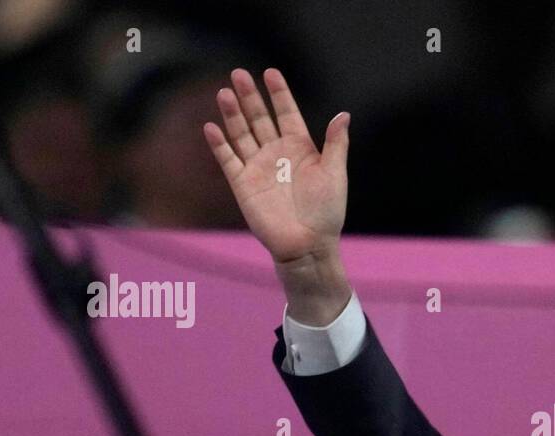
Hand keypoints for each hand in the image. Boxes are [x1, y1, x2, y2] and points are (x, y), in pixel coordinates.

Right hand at [204, 68, 351, 322]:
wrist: (308, 244)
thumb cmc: (327, 212)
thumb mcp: (336, 174)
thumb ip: (336, 144)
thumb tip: (343, 114)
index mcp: (301, 148)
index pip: (287, 114)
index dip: (279, 94)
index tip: (271, 73)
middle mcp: (277, 154)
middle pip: (259, 118)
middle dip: (250, 96)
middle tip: (239, 73)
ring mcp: (258, 167)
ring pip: (241, 133)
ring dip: (232, 114)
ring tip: (224, 92)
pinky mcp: (243, 184)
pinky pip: (228, 160)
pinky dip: (219, 144)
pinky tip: (211, 126)